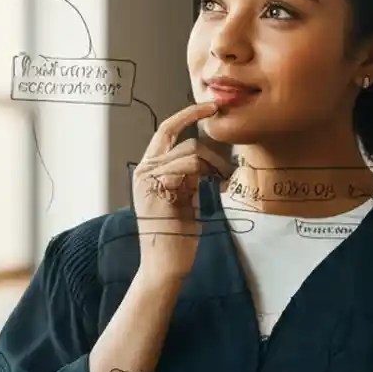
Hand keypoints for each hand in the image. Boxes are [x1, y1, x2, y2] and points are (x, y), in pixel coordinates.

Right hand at [132, 102, 233, 274]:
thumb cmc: (177, 236)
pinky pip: (187, 169)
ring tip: (223, 187)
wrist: (165, 265)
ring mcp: (147, 179)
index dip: (188, 115)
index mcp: (149, 169)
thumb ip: (190, 175)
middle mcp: (144, 170)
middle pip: (186, 143)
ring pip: (191, 155)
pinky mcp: (155, 190)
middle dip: (214, 155)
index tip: (211, 107)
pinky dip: (206, 178)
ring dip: (215, 169)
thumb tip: (211, 159)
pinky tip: (215, 192)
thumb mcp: (185, 197)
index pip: (167, 130)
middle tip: (229, 173)